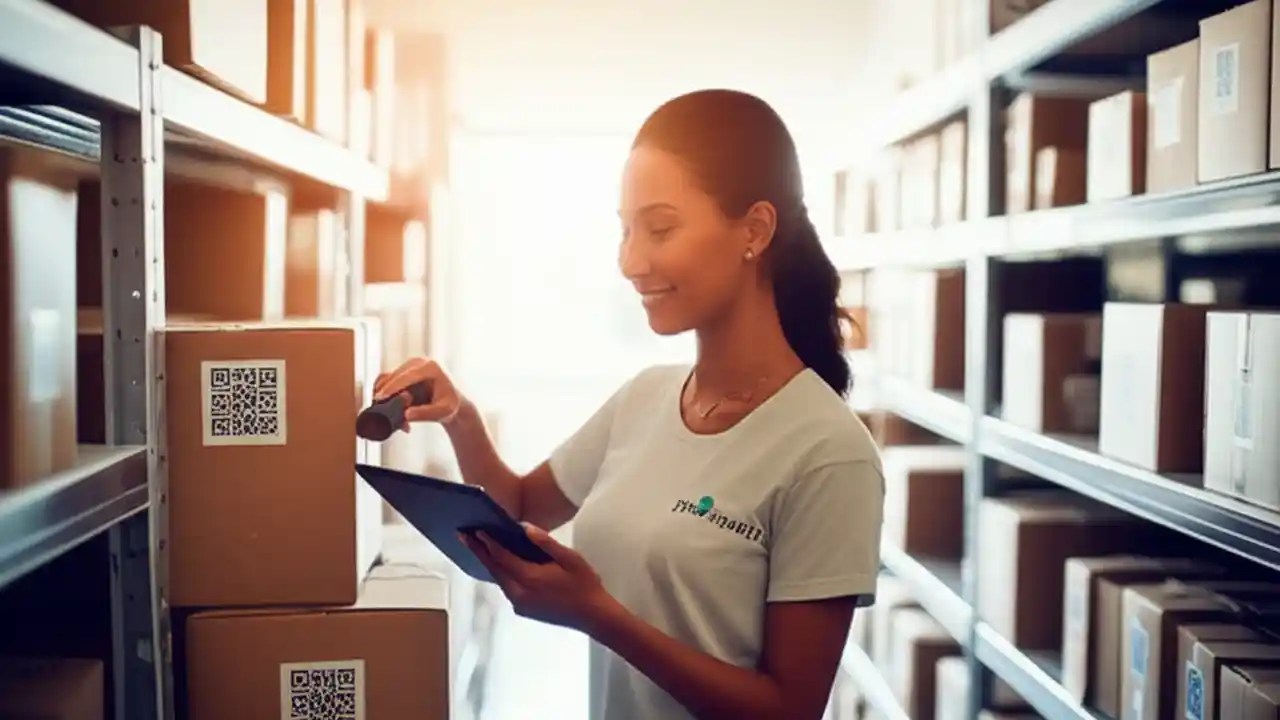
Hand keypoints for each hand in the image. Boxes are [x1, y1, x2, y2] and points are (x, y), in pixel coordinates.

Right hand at [372, 358, 462, 426]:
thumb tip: (406, 415)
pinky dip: (384, 397)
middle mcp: (417, 363)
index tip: (379, 397)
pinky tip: (391, 411)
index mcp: (430, 367)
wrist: (449, 402)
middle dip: (386, 395)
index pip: (406, 376)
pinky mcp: (400, 373)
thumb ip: (425, 414)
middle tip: (385, 415)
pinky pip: (385, 383)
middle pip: (393, 376)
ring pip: (386, 380)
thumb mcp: (443, 412)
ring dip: (384, 398)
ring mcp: (407, 366)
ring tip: (394, 417)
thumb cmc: (449, 405)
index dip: (392, 387)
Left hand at [461, 524, 616, 632]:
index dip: (487, 542)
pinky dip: (500, 573)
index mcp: (530, 579)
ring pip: (499, 579)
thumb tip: (524, 527)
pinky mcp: (523, 610)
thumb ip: (546, 543)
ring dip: (488, 562)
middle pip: (494, 569)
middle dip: (478, 551)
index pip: (502, 557)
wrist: (593, 616)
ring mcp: (520, 604)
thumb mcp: (570, 558)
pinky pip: (506, 587)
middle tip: (462, 535)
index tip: (475, 529)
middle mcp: (519, 593)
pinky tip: (499, 564)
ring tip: (477, 546)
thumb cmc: (585, 585)